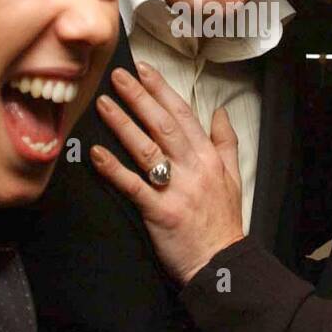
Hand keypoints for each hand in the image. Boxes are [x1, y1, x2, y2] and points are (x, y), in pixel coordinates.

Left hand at [90, 63, 244, 285]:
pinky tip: (97, 154)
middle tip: (117, 75)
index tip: (144, 69)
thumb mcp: (234, 176)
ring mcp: (177, 189)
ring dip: (123, 124)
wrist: (222, 262)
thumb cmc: (224, 221)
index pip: (184, 114)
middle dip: (139, 97)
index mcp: (208, 157)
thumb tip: (220, 111)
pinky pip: (134, 186)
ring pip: (147, 149)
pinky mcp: (161, 212)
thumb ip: (227, 141)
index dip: (162, 90)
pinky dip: (114, 169)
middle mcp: (193, 168)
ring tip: (102, 104)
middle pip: (163, 124)